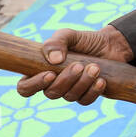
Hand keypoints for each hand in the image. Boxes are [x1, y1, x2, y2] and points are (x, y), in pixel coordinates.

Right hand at [16, 25, 134, 105]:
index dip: (33, 85)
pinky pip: (85, 101)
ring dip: (83, 82)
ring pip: (69, 97)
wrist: (110, 45)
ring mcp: (70, 91)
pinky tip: (101, 80)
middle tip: (79, 65)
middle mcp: (54, 84)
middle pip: (51, 93)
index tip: (50, 74)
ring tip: (95, 67)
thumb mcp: (69, 35)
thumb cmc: (85, 40)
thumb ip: (56, 42)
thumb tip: (53, 60)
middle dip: (66, 80)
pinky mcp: (86, 95)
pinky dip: (93, 91)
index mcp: (41, 70)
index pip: (25, 87)